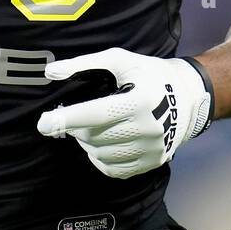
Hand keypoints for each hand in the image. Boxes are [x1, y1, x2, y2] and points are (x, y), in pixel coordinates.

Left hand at [36, 48, 213, 179]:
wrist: (188, 97)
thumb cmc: (148, 74)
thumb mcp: (119, 60)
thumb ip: (84, 64)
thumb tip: (50, 73)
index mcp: (141, 99)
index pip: (97, 114)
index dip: (67, 119)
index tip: (42, 123)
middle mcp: (149, 127)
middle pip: (95, 136)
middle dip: (75, 127)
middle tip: (74, 117)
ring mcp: (152, 149)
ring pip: (101, 154)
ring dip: (86, 143)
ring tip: (89, 128)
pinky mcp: (152, 163)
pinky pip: (113, 169)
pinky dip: (99, 158)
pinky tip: (102, 143)